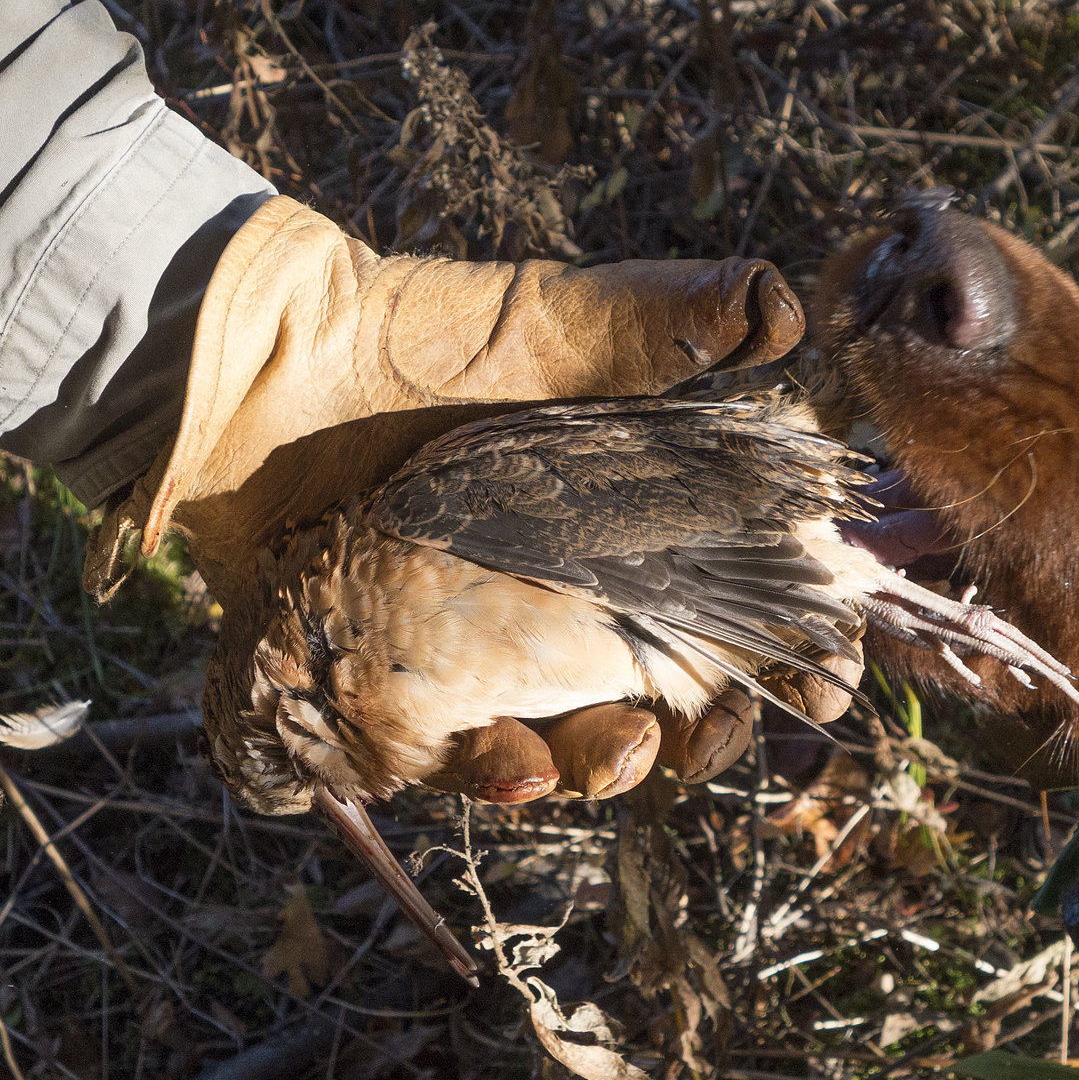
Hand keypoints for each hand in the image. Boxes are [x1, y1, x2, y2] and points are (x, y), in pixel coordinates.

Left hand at [91, 198, 832, 799]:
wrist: (258, 380)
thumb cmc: (417, 338)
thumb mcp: (556, 321)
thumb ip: (672, 316)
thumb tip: (777, 305)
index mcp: (641, 529)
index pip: (747, 608)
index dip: (796, 652)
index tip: (820, 678)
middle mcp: (577, 605)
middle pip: (679, 707)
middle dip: (707, 738)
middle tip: (705, 736)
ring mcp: (492, 659)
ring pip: (580, 753)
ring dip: (608, 768)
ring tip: (603, 752)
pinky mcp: (408, 699)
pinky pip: (467, 766)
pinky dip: (500, 774)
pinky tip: (509, 760)